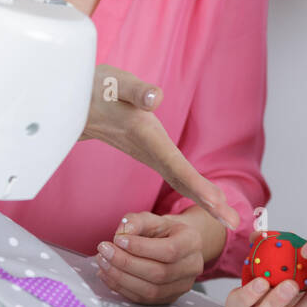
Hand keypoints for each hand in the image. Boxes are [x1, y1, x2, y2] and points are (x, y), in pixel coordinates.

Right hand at [80, 64, 240, 230]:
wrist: (71, 102)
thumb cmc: (94, 89)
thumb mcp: (113, 83)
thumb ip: (134, 90)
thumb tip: (155, 97)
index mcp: (144, 135)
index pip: (174, 165)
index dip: (196, 185)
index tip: (217, 204)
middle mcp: (147, 149)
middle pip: (181, 180)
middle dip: (208, 203)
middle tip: (235, 223)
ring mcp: (147, 153)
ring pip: (179, 178)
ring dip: (204, 198)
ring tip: (228, 217)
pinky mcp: (147, 150)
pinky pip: (174, 172)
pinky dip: (193, 187)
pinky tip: (208, 198)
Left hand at [95, 211, 203, 304]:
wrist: (174, 245)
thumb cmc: (162, 231)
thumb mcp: (152, 219)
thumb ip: (137, 221)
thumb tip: (123, 232)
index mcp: (192, 243)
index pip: (169, 250)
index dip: (141, 248)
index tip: (118, 239)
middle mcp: (191, 267)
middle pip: (159, 273)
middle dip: (126, 263)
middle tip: (104, 250)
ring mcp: (181, 286)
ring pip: (150, 290)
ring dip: (121, 277)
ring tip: (102, 262)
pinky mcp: (168, 299)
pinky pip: (142, 299)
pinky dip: (121, 287)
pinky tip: (107, 274)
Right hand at [223, 230, 306, 306]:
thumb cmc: (298, 277)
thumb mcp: (284, 261)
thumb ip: (268, 248)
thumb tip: (256, 235)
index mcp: (252, 302)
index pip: (235, 305)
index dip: (244, 296)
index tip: (260, 281)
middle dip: (272, 303)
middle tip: (290, 285)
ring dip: (305, 302)